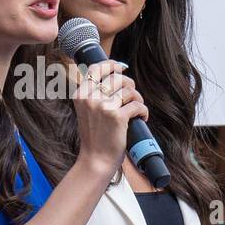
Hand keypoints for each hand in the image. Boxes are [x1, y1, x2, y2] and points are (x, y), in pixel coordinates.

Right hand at [70, 59, 148, 176]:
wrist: (95, 160)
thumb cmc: (94, 136)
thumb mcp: (87, 110)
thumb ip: (95, 93)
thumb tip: (116, 74)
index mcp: (81, 94)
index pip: (96, 68)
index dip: (111, 65)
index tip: (122, 67)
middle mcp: (90, 97)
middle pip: (117, 78)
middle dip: (129, 85)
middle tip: (132, 97)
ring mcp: (103, 106)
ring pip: (129, 91)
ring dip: (138, 99)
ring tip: (136, 109)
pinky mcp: (117, 116)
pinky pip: (137, 105)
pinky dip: (143, 111)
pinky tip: (141, 118)